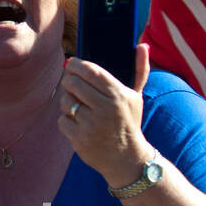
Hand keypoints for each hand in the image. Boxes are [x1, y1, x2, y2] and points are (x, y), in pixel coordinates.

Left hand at [60, 44, 153, 186]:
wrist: (127, 159)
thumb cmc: (129, 122)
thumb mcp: (137, 97)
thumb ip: (140, 70)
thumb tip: (143, 46)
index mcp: (119, 95)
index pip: (90, 71)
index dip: (76, 64)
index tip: (71, 63)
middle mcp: (105, 109)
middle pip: (73, 83)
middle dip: (69, 81)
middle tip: (71, 82)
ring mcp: (91, 125)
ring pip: (66, 101)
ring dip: (69, 102)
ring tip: (79, 106)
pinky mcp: (79, 139)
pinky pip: (62, 120)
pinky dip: (67, 120)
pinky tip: (79, 123)